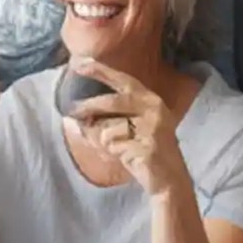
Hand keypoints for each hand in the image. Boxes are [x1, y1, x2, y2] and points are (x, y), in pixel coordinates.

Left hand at [71, 60, 191, 197]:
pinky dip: (109, 151)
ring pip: (109, 128)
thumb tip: (74, 115)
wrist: (169, 179)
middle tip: (72, 110)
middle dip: (89, 106)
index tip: (78, 63)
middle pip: (112, 102)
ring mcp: (152, 128)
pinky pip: (113, 146)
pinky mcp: (147, 147)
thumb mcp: (132, 126)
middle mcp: (154, 109)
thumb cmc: (145, 149)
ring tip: (114, 147)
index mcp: (150, 100)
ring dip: (102, 139)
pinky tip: (121, 156)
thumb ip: (108, 116)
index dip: (100, 71)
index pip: (123, 80)